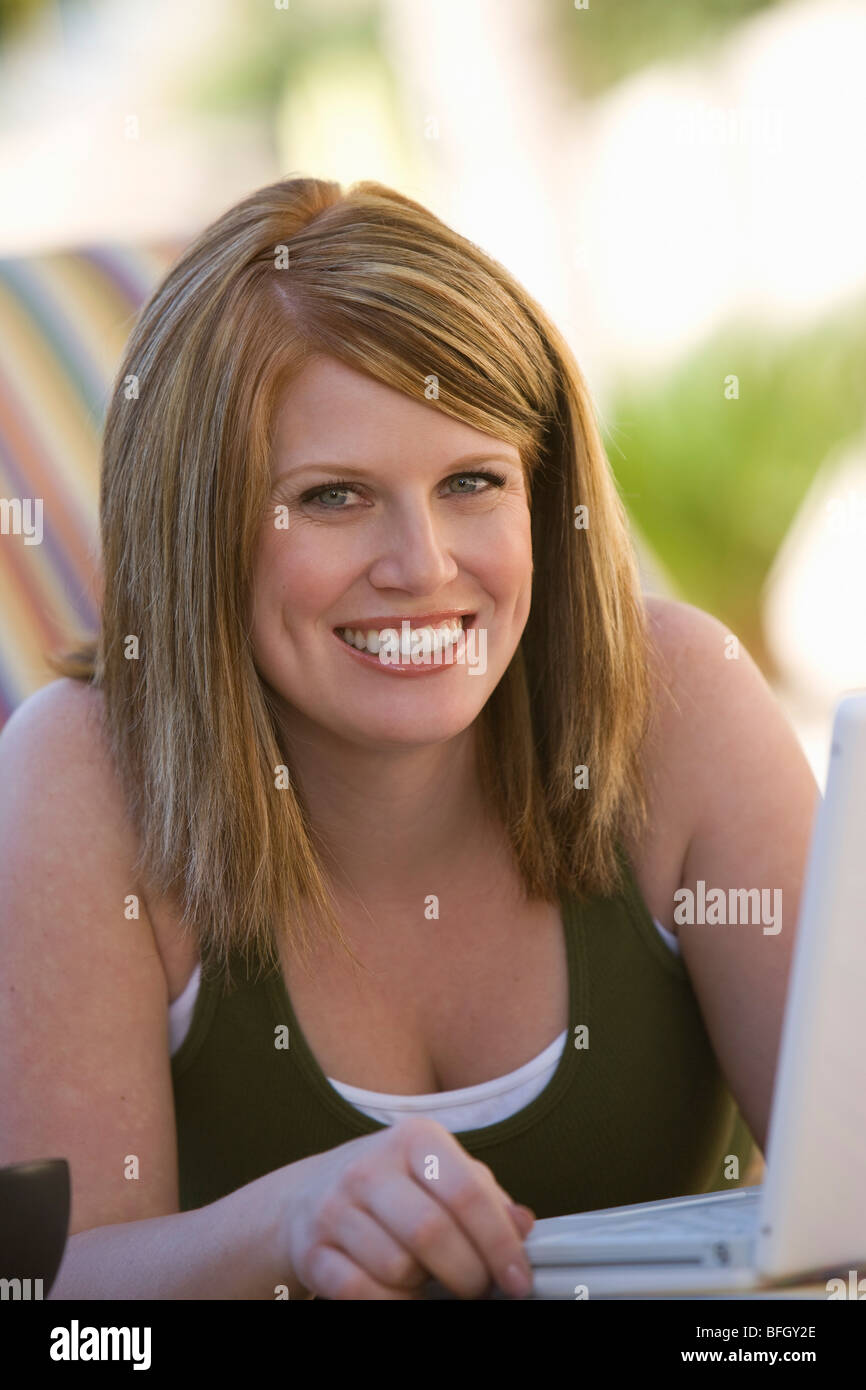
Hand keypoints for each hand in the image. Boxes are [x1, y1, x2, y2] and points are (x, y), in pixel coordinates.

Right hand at [275, 1116, 536, 1299]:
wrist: (309, 1195)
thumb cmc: (396, 1187)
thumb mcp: (443, 1174)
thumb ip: (487, 1198)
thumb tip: (523, 1226)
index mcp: (415, 1139)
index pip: (467, 1193)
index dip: (500, 1244)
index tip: (518, 1281)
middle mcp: (370, 1166)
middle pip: (432, 1233)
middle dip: (467, 1275)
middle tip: (477, 1287)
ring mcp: (335, 1207)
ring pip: (397, 1268)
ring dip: (424, 1287)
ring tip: (428, 1278)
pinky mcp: (311, 1249)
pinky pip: (359, 1292)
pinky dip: (391, 1304)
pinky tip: (401, 1293)